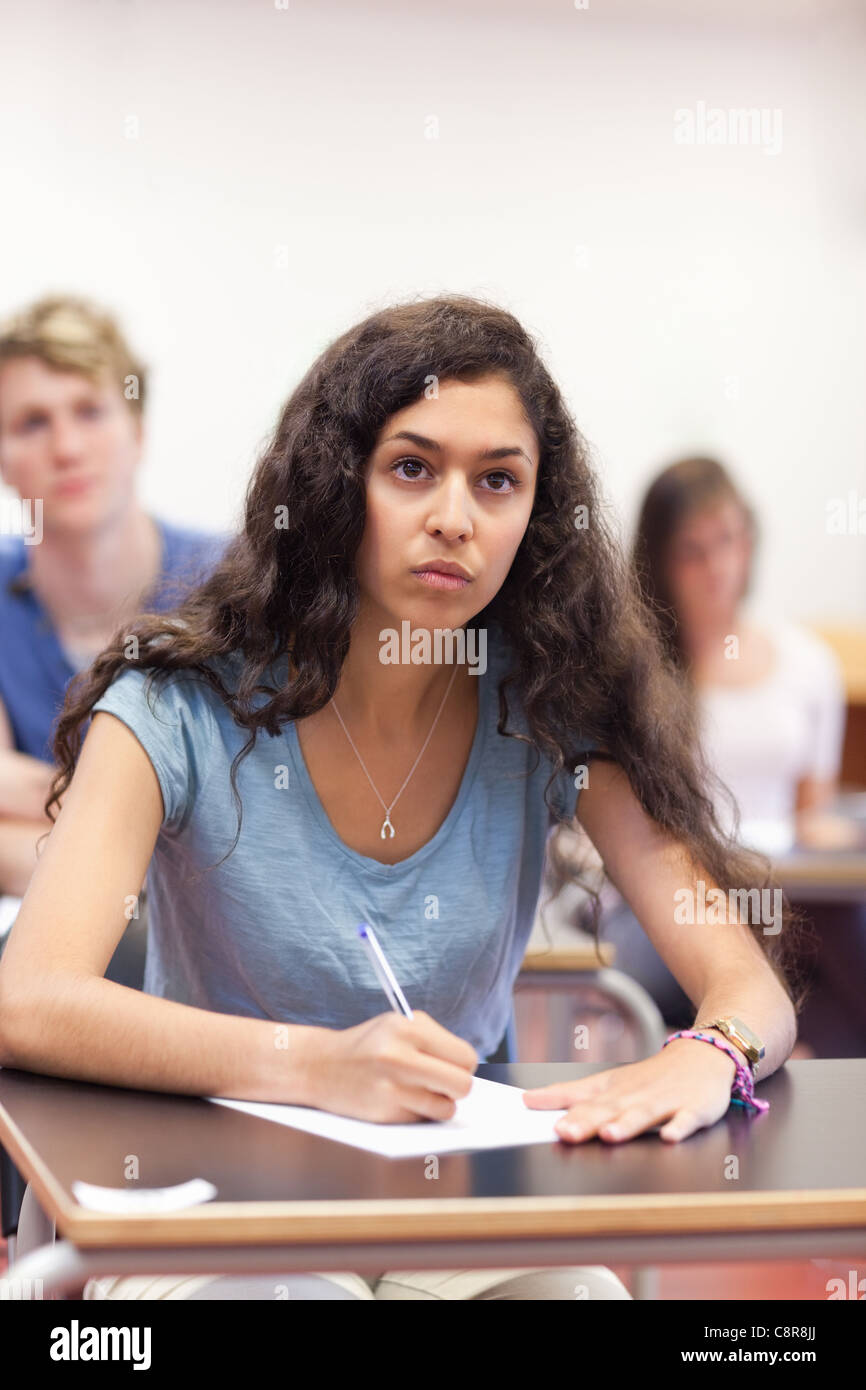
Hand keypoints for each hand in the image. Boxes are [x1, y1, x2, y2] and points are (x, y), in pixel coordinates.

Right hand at [305, 1011, 477, 1123]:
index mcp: (409, 1028)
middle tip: (445, 1084)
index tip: (454, 1066)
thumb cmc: (369, 1045)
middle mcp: (401, 1056)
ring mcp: (392, 1087)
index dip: (464, 1065)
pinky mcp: (384, 1112)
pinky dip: (417, 1113)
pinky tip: (398, 1099)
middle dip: (458, 1087)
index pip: (465, 1056)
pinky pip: (422, 1119)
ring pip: (446, 1108)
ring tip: (419, 1091)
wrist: (318, 1065)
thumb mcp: (398, 1026)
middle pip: (463, 1084)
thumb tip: (473, 1070)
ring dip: (439, 1104)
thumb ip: (435, 1042)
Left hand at [522, 1038, 737, 1143]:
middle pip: (608, 1109)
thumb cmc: (648, 1078)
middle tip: (564, 1133)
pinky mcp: (693, 1109)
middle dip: (586, 1121)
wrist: (701, 1056)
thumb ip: (570, 1095)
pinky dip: (678, 1127)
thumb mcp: (607, 1083)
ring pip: (643, 1114)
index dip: (556, 1103)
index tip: (530, 1106)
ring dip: (626, 1124)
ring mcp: (664, 1101)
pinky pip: (686, 1120)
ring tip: (609, 1135)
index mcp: (613, 1089)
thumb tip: (528, 1100)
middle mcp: (634, 1095)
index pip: (581, 1097)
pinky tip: (668, 1137)